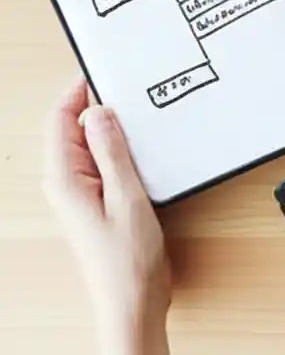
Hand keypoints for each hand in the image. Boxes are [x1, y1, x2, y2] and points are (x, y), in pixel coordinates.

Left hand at [43, 79, 170, 354]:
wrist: (132, 297)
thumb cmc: (125, 258)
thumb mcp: (125, 196)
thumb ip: (111, 152)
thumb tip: (101, 112)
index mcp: (64, 178)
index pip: (60, 120)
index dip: (76, 91)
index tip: (99, 71)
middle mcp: (66, 182)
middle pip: (72, 129)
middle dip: (96, 105)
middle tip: (127, 89)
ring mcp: (81, 192)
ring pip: (90, 145)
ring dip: (110, 129)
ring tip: (137, 116)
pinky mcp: (98, 200)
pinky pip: (103, 163)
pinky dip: (119, 150)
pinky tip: (140, 148)